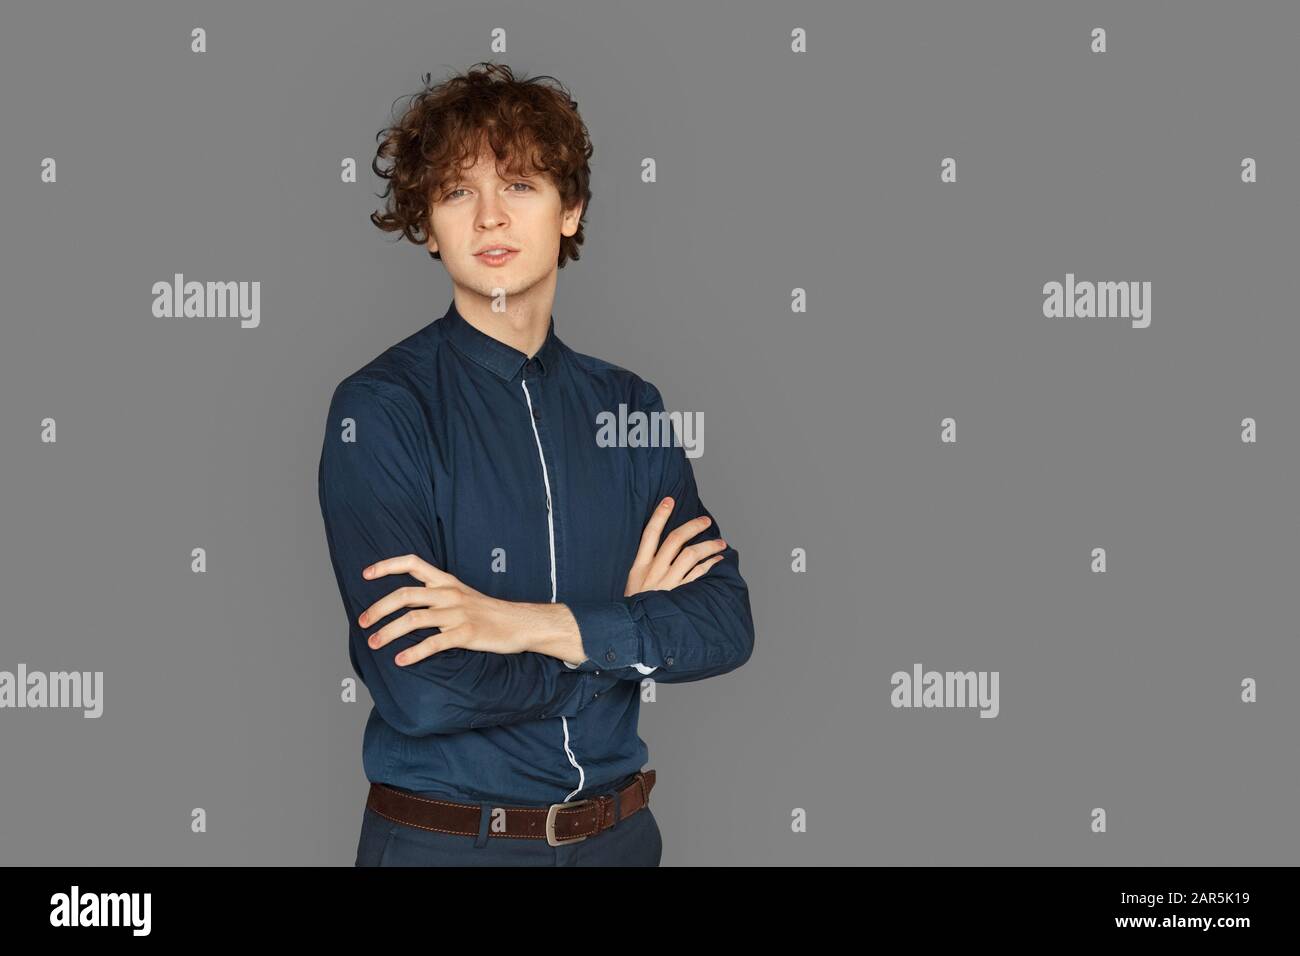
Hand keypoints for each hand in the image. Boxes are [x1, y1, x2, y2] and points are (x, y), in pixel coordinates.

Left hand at [358, 555, 542, 665]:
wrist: (519, 623)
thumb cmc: (487, 611)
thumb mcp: (460, 594)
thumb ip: (434, 594)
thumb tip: (403, 603)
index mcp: (446, 581)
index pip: (412, 563)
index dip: (386, 566)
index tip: (365, 574)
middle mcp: (449, 594)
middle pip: (404, 595)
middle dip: (378, 608)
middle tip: (362, 622)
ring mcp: (457, 614)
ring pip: (413, 620)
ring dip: (388, 632)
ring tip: (374, 643)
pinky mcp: (465, 635)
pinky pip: (433, 643)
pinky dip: (413, 652)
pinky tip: (400, 660)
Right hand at [625, 496, 727, 596]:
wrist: (634, 632)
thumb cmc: (634, 606)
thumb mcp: (632, 583)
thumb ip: (646, 566)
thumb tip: (662, 547)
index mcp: (639, 566)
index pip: (650, 533)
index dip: (660, 515)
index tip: (669, 500)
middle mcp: (654, 571)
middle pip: (675, 540)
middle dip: (692, 526)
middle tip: (705, 521)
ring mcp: (668, 583)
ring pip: (690, 555)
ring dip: (708, 546)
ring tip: (720, 543)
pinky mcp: (680, 595)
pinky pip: (699, 575)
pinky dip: (710, 566)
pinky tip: (718, 562)